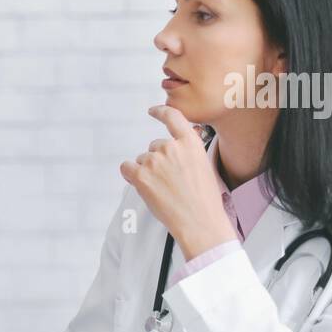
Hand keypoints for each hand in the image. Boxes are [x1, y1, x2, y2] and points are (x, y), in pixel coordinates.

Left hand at [119, 105, 236, 259]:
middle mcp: (171, 147)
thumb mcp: (204, 165)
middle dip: (158, 161)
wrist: (199, 221)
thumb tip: (184, 137)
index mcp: (190, 142)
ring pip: (142, 159)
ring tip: (163, 189)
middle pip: (154, 146)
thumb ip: (190, 149)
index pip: (173, 117)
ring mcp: (154, 160)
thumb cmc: (204, 198)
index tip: (153, 111)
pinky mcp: (140, 175)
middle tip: (170, 182)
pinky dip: (131, 175)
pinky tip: (143, 186)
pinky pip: (126, 168)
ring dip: (147, 171)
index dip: (161, 112)